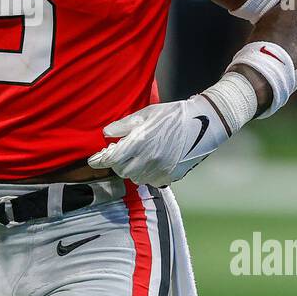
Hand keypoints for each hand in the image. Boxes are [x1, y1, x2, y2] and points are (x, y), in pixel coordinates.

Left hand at [87, 94, 229, 186]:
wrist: (203, 124)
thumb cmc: (172, 115)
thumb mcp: (145, 114)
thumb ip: (123, 126)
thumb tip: (106, 134)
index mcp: (139, 142)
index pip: (111, 158)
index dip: (99, 160)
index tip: (93, 159)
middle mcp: (148, 159)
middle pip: (121, 171)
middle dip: (117, 163)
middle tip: (118, 154)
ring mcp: (160, 169)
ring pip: (135, 178)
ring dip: (131, 170)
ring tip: (136, 157)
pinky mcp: (170, 176)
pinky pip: (151, 181)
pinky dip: (146, 174)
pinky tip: (151, 163)